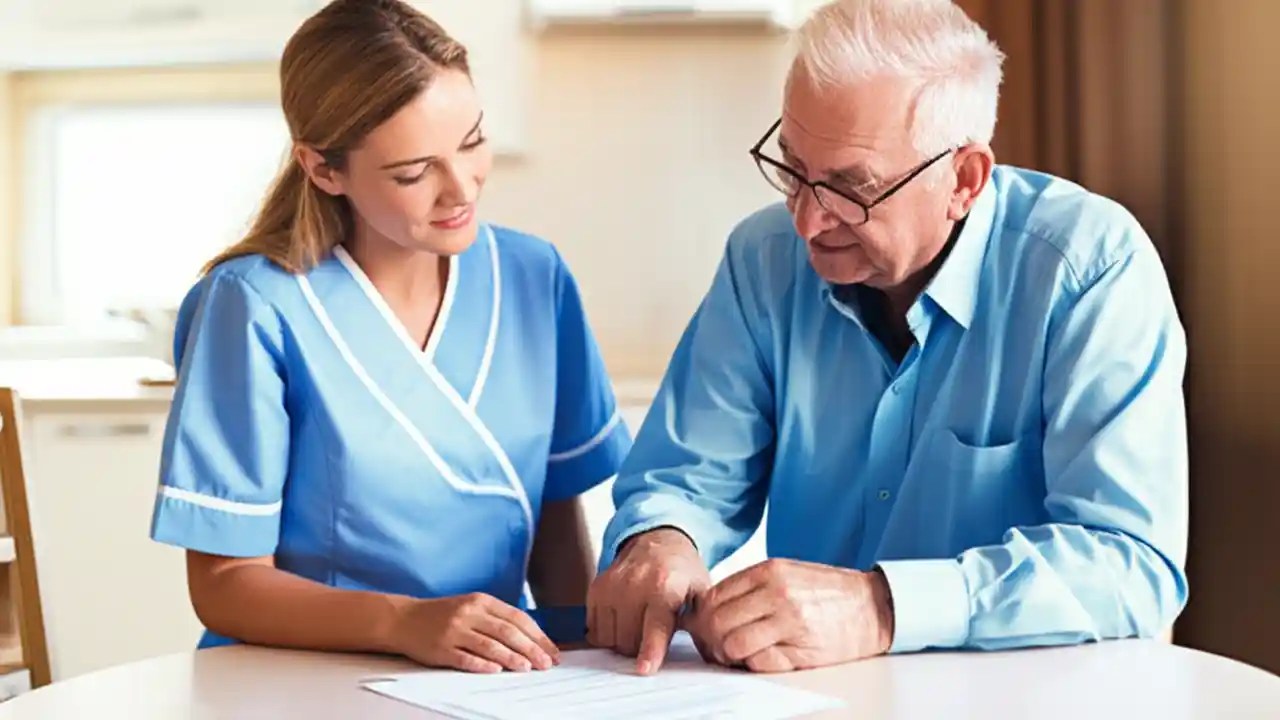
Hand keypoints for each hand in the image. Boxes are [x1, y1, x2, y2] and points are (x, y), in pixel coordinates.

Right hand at [389, 593, 560, 672]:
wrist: (404, 619)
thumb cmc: (443, 615)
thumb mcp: (471, 606)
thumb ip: (496, 618)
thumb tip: (530, 637)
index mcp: (481, 601)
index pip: (517, 617)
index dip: (537, 635)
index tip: (551, 649)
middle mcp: (469, 613)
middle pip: (507, 631)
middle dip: (530, 648)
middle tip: (546, 663)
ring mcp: (454, 630)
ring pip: (489, 645)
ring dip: (511, 658)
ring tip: (527, 668)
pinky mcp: (441, 648)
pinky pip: (465, 658)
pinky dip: (482, 665)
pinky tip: (495, 671)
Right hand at [586, 528, 710, 674]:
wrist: (658, 540)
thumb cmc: (681, 571)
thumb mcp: (701, 592)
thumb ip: (703, 623)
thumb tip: (710, 652)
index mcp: (665, 587)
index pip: (655, 626)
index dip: (650, 650)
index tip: (644, 668)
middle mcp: (635, 585)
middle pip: (629, 641)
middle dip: (641, 647)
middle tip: (654, 632)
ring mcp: (612, 586)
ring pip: (610, 639)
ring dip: (623, 641)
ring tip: (639, 623)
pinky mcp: (597, 588)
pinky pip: (595, 629)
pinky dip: (608, 632)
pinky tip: (624, 618)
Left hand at [687, 559, 893, 672]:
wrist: (873, 606)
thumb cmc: (827, 592)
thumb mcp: (787, 574)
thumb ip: (751, 587)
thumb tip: (710, 607)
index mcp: (769, 571)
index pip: (714, 597)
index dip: (702, 617)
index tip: (704, 628)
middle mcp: (776, 594)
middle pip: (717, 622)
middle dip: (710, 639)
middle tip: (716, 648)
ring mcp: (790, 622)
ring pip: (733, 644)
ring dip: (729, 655)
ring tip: (738, 655)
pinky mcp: (802, 649)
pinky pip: (760, 663)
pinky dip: (754, 665)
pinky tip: (762, 658)